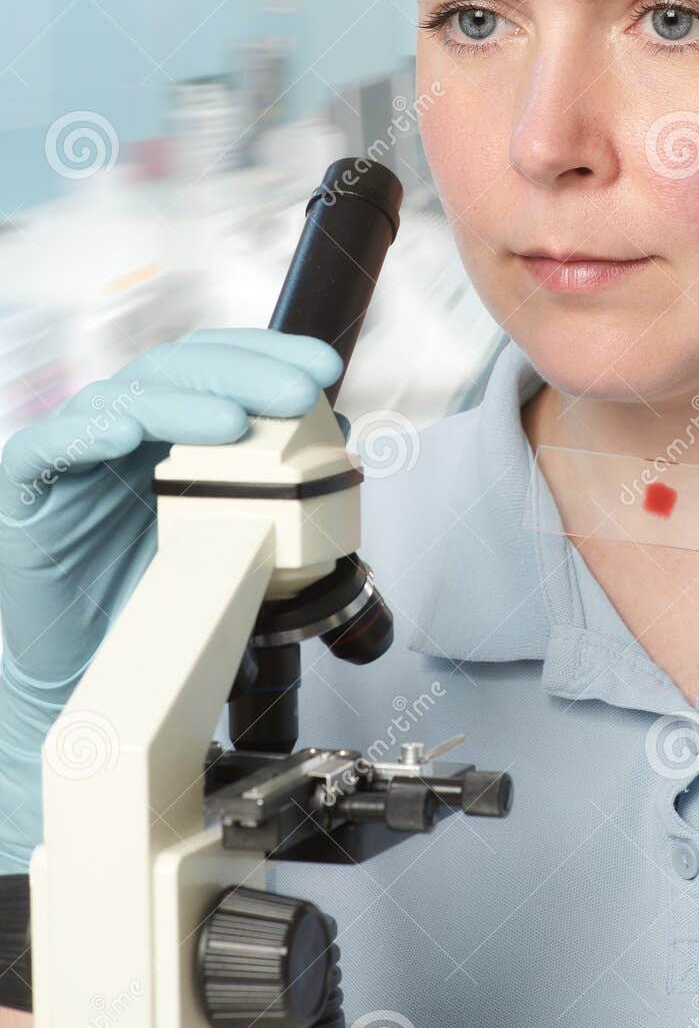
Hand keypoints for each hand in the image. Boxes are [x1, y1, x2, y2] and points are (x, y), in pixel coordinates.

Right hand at [0, 329, 341, 871]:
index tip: (326, 366)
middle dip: (243, 372)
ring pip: (119, 400)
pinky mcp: (26, 491)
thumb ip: (282, 488)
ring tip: (232, 424)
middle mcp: (123, 426)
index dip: (270, 354)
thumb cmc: (157, 600)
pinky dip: (83, 435)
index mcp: (171, 427)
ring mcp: (74, 455)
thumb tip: (339, 435)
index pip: (218, 365)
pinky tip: (124, 438)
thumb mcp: (237, 539)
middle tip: (298, 392)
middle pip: (176, 370)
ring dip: (180, 403)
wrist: (88, 673)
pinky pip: (43, 448)